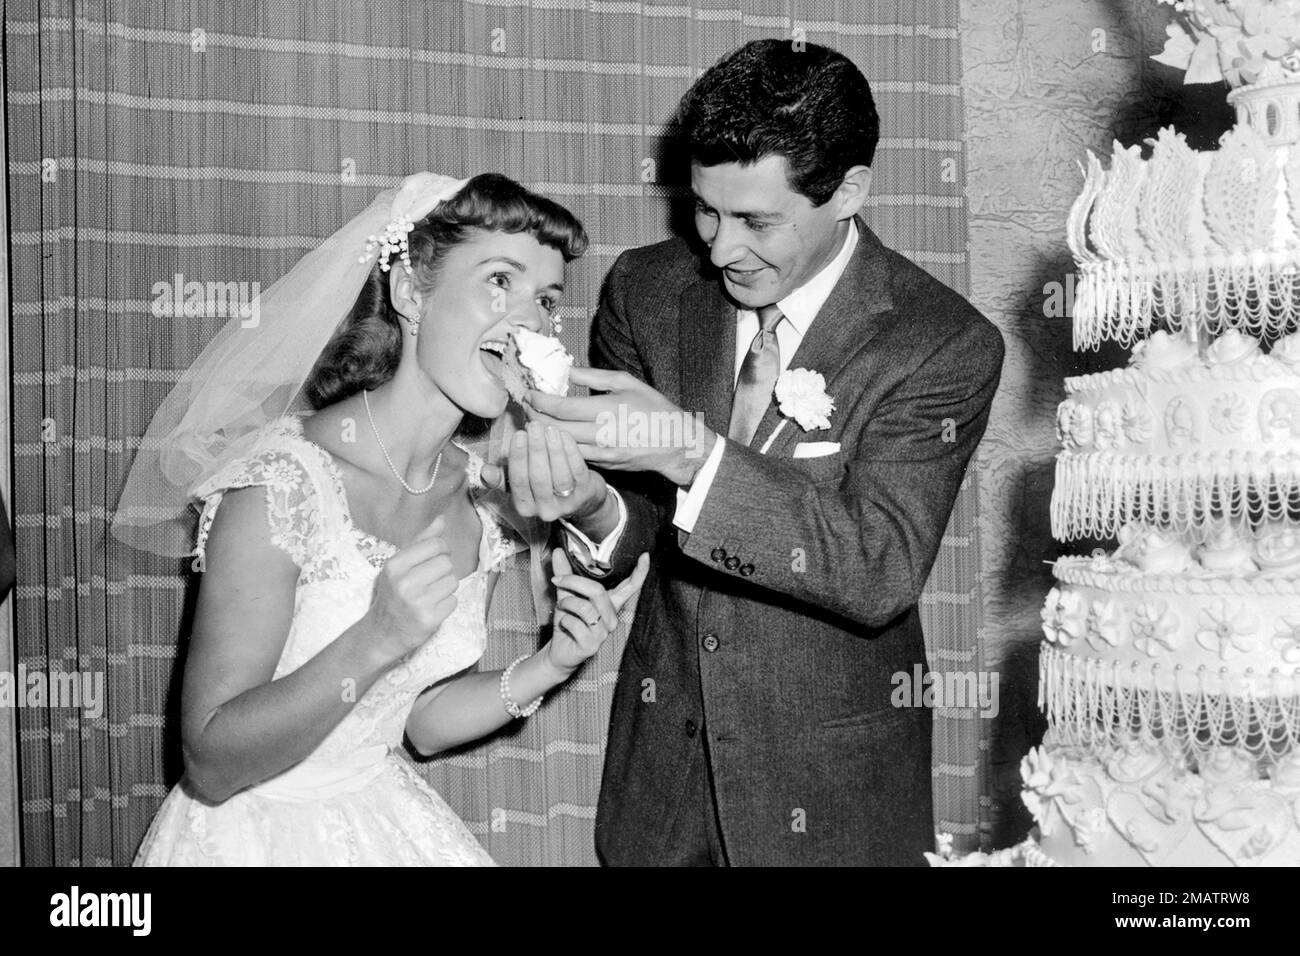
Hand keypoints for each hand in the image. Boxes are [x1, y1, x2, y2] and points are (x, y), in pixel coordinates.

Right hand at [364, 515, 459, 661]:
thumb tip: (441, 519)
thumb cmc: (393, 594)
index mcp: (395, 565)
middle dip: (443, 571)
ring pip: (453, 581)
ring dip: (446, 588)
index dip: (441, 550)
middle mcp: (405, 583)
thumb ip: (421, 541)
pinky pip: (453, 601)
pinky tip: (432, 608)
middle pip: (446, 563)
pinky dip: (446, 604)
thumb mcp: (399, 565)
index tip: (434, 559)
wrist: (383, 633)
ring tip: (429, 595)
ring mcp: (417, 602)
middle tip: (429, 582)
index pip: (435, 544)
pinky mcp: (429, 619)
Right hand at [479, 421, 609, 523]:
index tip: (519, 435)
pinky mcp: (585, 491)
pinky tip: (563, 435)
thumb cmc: (544, 485)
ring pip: (560, 475)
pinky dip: (570, 450)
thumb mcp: (519, 483)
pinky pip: (577, 469)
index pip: (519, 482)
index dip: (518, 458)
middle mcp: (546, 509)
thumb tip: (485, 471)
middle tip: (534, 427)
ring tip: (549, 429)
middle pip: (539, 478)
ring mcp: (567, 502)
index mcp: (525, 506)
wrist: (580, 498)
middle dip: (536, 450)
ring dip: (554, 449)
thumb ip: (501, 477)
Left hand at [525, 367, 715, 486]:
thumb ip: (593, 377)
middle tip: (525, 407)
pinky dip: (561, 445)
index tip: (528, 394)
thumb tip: (566, 370)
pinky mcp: (603, 464)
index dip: (539, 401)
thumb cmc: (654, 408)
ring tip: (535, 421)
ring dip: (544, 434)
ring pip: (560, 446)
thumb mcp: (626, 383)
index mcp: (606, 410)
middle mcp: (600, 434)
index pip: (560, 408)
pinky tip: (555, 436)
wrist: (676, 443)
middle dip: (534, 417)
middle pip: (554, 429)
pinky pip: (575, 455)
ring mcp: (601, 453)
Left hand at [544, 549, 649, 675]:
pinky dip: (564, 620)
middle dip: (573, 582)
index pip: (629, 587)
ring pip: (584, 607)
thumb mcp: (566, 595)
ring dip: (566, 603)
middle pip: (597, 591)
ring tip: (561, 607)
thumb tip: (559, 551)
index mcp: (611, 604)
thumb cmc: (568, 622)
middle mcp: (611, 618)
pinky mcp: (592, 646)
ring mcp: (603, 633)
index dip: (639, 572)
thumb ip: (565, 574)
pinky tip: (564, 626)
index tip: (645, 556)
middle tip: (558, 580)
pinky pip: (575, 624)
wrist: (559, 651)